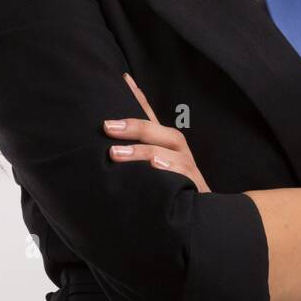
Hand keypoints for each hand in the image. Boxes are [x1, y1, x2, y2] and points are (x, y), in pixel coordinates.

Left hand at [102, 72, 210, 192]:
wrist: (200, 222)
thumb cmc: (168, 197)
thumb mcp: (147, 176)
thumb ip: (128, 163)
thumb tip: (100, 150)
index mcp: (166, 147)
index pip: (152, 118)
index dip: (138, 97)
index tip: (123, 78)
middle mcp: (178, 154)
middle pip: (161, 132)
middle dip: (135, 127)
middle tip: (107, 127)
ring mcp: (188, 170)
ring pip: (168, 153)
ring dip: (142, 151)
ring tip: (115, 154)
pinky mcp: (195, 188)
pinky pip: (183, 176)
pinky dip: (169, 169)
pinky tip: (154, 166)